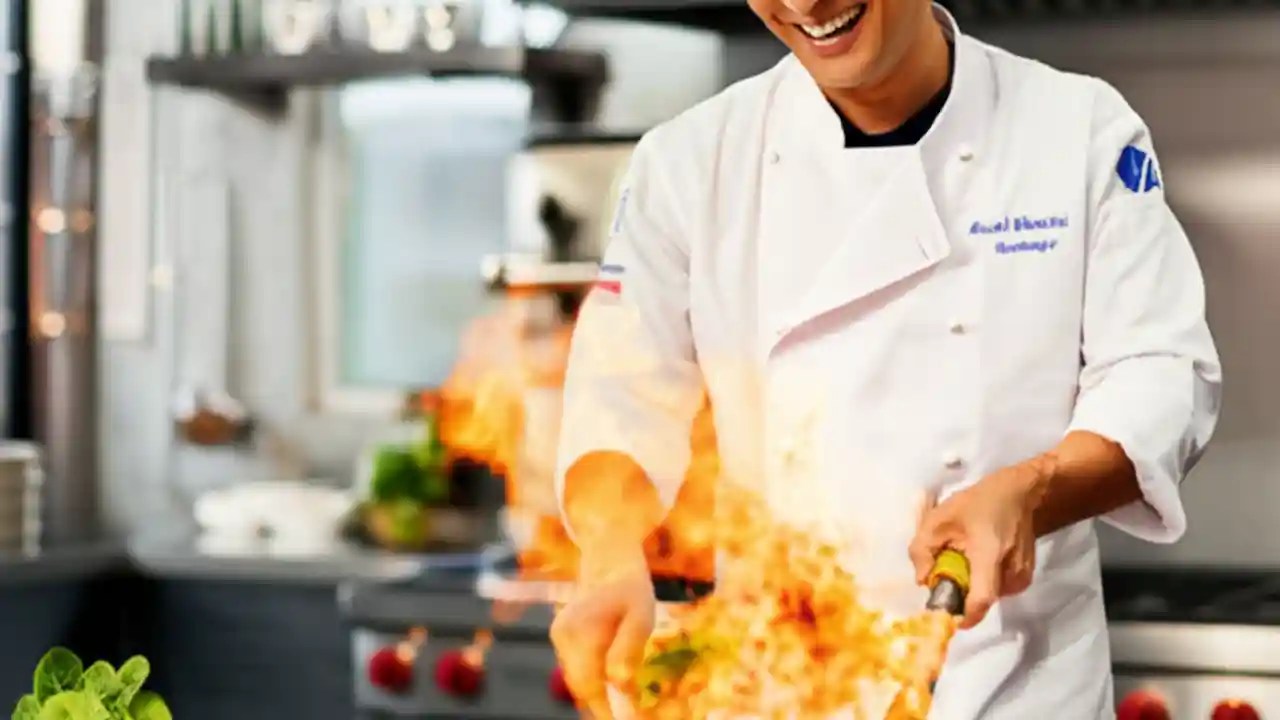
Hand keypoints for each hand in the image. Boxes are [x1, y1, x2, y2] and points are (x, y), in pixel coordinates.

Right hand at [550, 547, 655, 718]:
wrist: (609, 562)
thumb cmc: (631, 589)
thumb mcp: (641, 615)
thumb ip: (629, 647)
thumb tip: (619, 682)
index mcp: (580, 630)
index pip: (589, 684)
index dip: (605, 709)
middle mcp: (563, 635)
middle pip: (581, 685)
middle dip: (603, 703)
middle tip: (628, 712)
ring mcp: (559, 636)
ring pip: (578, 677)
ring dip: (599, 689)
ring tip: (625, 692)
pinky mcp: (561, 637)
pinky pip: (577, 666)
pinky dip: (594, 675)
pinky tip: (612, 670)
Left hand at [909, 457, 1050, 628]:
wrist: (1018, 493)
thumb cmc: (977, 502)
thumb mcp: (938, 518)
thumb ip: (922, 550)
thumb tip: (922, 581)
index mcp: (989, 555)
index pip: (981, 600)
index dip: (962, 615)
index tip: (943, 617)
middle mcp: (1011, 572)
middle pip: (980, 600)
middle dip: (959, 594)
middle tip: (947, 570)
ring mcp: (1022, 577)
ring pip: (987, 596)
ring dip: (971, 586)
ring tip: (965, 559)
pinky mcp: (1025, 578)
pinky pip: (996, 590)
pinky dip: (983, 581)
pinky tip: (979, 560)